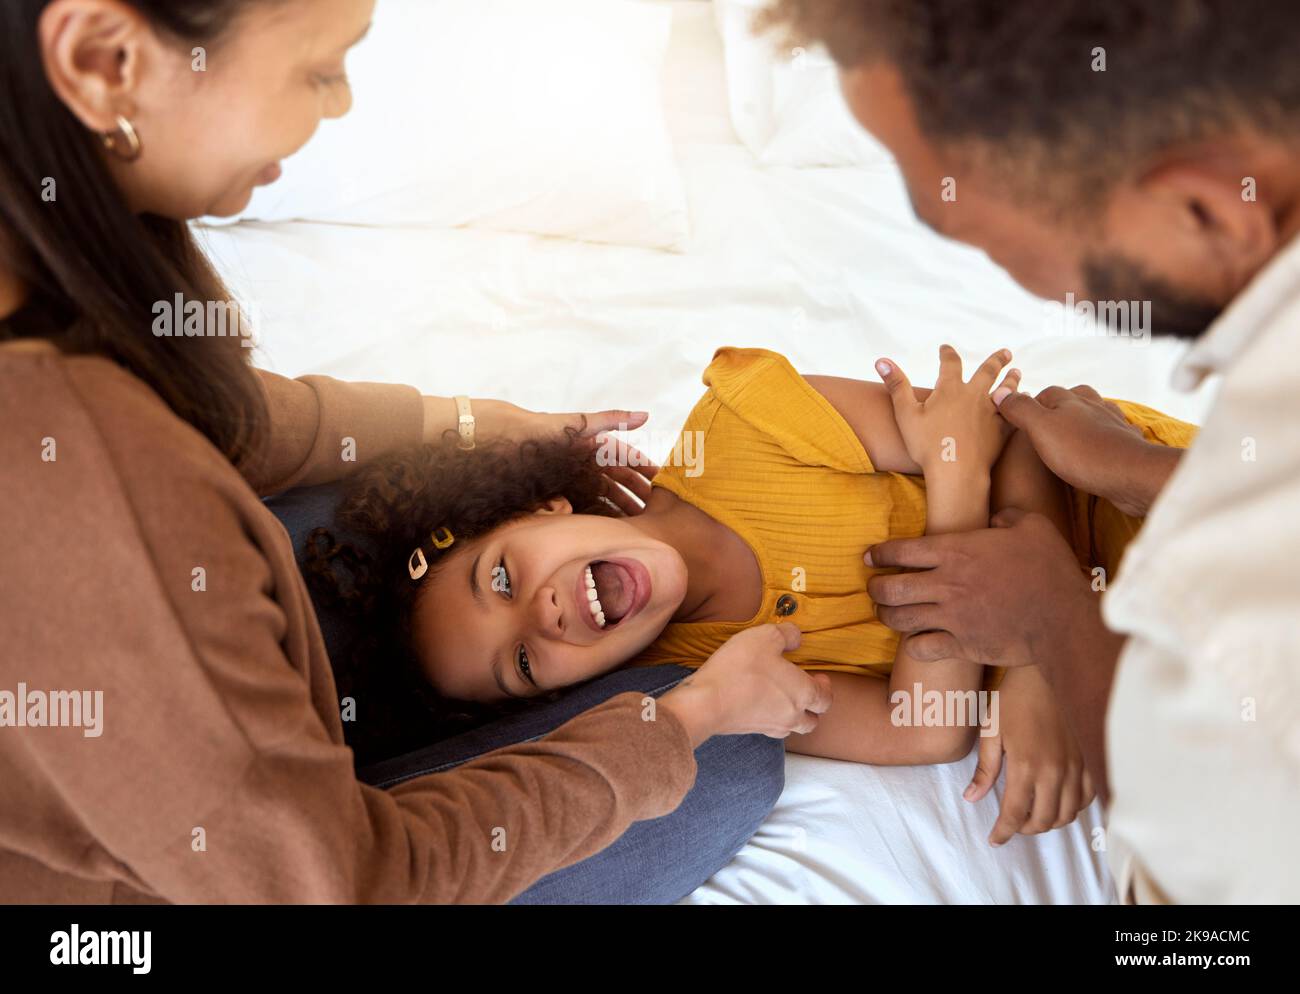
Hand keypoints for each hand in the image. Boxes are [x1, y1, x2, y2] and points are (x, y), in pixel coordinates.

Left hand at [469, 401, 661, 515]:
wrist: (511, 443)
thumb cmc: (547, 431)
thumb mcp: (582, 424)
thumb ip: (612, 420)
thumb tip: (645, 415)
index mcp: (595, 444)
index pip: (627, 459)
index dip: (644, 470)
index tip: (661, 483)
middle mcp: (588, 461)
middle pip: (618, 481)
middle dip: (637, 495)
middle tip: (654, 511)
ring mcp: (576, 477)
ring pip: (605, 495)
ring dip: (621, 508)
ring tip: (636, 524)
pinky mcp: (563, 491)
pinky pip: (587, 504)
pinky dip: (600, 515)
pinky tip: (609, 527)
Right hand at [659, 623, 833, 745]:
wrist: (707, 703)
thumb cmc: (740, 669)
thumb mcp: (765, 636)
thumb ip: (787, 634)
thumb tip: (796, 637)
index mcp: (803, 694)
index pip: (826, 699)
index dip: (825, 687)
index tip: (817, 676)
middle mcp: (792, 715)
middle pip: (812, 720)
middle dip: (812, 707)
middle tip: (803, 689)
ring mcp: (770, 726)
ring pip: (792, 727)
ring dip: (793, 715)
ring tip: (782, 697)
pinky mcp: (750, 731)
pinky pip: (770, 728)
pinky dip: (771, 717)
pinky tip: (759, 703)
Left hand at [865, 507, 1094, 666]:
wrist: (1063, 619)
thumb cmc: (1050, 570)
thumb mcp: (1033, 527)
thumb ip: (1008, 517)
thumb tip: (996, 519)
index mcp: (957, 551)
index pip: (901, 550)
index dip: (880, 553)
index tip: (870, 556)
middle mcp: (947, 584)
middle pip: (891, 587)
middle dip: (876, 588)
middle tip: (874, 588)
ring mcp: (952, 617)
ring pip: (900, 618)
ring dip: (887, 616)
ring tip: (886, 613)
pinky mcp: (962, 645)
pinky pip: (921, 648)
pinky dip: (912, 646)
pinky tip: (914, 643)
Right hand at [875, 345, 1020, 473]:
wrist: (956, 471)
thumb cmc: (927, 445)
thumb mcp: (905, 414)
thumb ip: (896, 385)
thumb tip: (881, 360)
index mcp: (950, 389)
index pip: (950, 363)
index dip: (947, 354)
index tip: (946, 348)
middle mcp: (974, 396)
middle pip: (988, 372)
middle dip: (996, 360)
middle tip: (1006, 352)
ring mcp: (991, 413)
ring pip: (1006, 390)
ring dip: (1012, 379)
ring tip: (1018, 372)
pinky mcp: (1002, 431)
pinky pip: (1015, 414)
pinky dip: (1021, 406)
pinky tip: (1026, 404)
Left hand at [967, 665, 1095, 845]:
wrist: (1044, 675)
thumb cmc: (1013, 700)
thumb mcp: (991, 732)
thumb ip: (985, 769)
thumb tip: (971, 798)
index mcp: (1026, 766)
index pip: (1015, 814)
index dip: (1003, 832)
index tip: (994, 839)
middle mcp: (1054, 772)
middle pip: (1043, 821)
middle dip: (1024, 829)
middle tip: (1010, 824)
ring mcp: (1075, 767)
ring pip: (1067, 814)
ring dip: (1048, 822)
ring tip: (1031, 815)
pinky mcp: (1087, 761)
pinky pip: (1085, 798)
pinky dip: (1071, 807)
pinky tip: (1056, 801)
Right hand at [993, 384, 1177, 516]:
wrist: (1131, 475)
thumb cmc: (1082, 451)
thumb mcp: (1040, 428)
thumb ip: (1020, 409)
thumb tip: (999, 391)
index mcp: (1071, 400)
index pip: (1045, 393)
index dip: (1031, 404)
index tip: (1019, 418)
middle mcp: (1094, 406)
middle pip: (1074, 398)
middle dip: (1060, 407)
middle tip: (1045, 424)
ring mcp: (1114, 425)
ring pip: (1097, 413)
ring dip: (1085, 419)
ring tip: (1072, 432)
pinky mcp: (1127, 445)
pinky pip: (1114, 434)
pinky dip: (1105, 437)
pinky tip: (1100, 448)